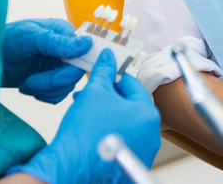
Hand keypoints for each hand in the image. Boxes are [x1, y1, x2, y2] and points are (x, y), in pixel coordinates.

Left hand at [1, 19, 91, 103]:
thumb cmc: (4, 40)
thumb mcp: (30, 37)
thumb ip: (57, 41)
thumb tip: (86, 43)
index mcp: (62, 32)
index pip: (83, 51)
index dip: (74, 66)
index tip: (59, 76)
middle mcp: (63, 49)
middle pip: (75, 72)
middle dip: (53, 81)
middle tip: (33, 82)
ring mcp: (57, 66)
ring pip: (67, 86)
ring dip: (45, 90)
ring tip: (27, 84)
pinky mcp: (49, 81)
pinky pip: (58, 95)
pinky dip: (43, 96)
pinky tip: (28, 88)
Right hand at [11, 50, 161, 183]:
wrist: (71, 165)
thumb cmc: (84, 134)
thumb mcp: (95, 91)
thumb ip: (104, 71)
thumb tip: (108, 58)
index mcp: (148, 115)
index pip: (133, 86)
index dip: (115, 76)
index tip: (105, 73)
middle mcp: (151, 136)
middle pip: (130, 106)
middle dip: (109, 96)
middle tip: (93, 92)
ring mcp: (142, 153)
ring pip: (126, 124)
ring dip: (108, 113)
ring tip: (88, 110)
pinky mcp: (130, 165)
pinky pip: (122, 141)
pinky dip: (109, 131)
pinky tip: (93, 128)